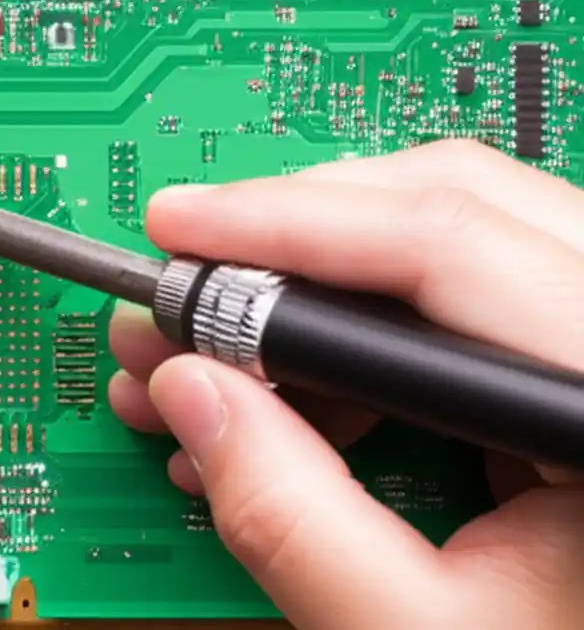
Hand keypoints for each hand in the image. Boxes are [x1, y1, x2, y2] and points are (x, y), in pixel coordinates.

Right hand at [108, 141, 583, 627]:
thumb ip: (289, 517)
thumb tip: (190, 392)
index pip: (443, 244)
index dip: (286, 224)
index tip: (182, 237)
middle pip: (450, 208)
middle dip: (289, 240)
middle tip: (185, 288)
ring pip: (454, 241)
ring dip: (311, 293)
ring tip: (208, 368)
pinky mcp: (571, 379)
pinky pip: (463, 307)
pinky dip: (356, 342)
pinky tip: (280, 405)